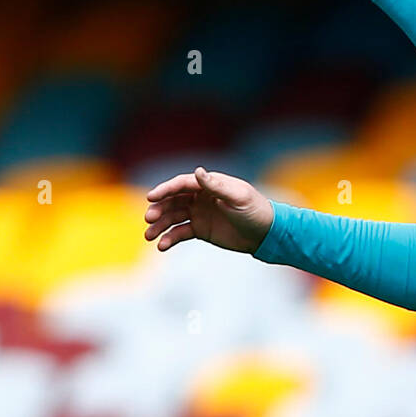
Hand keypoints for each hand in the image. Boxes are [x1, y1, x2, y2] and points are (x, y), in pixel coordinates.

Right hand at [143, 167, 274, 253]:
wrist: (266, 234)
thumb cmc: (255, 210)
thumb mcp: (238, 197)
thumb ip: (216, 186)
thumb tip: (198, 171)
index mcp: (209, 184)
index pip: (182, 184)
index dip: (165, 189)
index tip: (151, 197)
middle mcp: (200, 197)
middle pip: (173, 200)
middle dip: (159, 208)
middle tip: (149, 218)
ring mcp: (199, 213)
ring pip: (172, 217)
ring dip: (159, 225)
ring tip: (149, 236)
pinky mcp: (200, 229)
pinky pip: (180, 233)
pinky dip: (170, 238)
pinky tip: (162, 245)